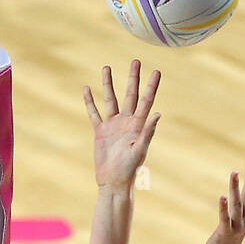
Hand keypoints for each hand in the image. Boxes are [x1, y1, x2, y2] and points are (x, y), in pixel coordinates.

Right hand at [84, 60, 160, 190]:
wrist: (113, 181)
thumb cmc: (130, 169)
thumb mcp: (139, 150)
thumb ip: (148, 132)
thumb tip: (157, 114)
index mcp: (138, 125)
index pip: (146, 101)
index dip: (151, 86)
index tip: (156, 71)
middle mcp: (126, 121)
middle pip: (130, 95)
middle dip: (133, 79)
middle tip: (136, 61)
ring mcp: (112, 125)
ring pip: (110, 99)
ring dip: (108, 84)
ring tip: (107, 67)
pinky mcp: (100, 132)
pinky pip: (94, 113)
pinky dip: (90, 102)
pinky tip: (86, 89)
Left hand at [203, 156, 244, 243]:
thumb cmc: (229, 239)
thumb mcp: (238, 219)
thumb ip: (242, 206)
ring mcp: (236, 225)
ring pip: (237, 204)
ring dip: (235, 187)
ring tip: (234, 172)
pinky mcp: (224, 233)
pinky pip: (224, 218)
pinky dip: (223, 208)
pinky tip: (222, 197)